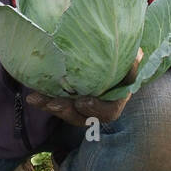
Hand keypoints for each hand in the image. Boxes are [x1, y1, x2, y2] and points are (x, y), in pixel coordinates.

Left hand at [25, 48, 142, 127]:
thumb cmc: (121, 56)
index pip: (109, 110)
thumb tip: (138, 55)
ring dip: (53, 106)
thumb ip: (132, 59)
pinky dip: (44, 101)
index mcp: (117, 97)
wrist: (104, 53)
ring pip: (68, 113)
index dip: (96, 109)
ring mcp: (84, 104)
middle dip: (68, 111)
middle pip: (84, 117)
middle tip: (53, 104)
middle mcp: (100, 105)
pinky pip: (56, 104)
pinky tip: (32, 96)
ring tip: (37, 99)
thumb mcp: (129, 57)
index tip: (83, 101)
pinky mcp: (69, 99)